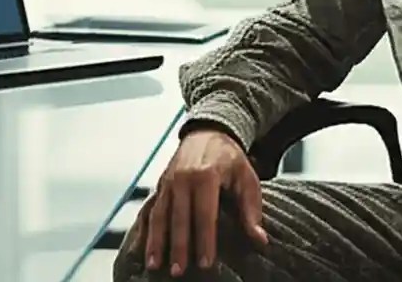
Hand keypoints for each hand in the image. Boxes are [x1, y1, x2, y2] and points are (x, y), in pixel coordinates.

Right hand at [127, 128, 269, 276]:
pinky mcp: (159, 185)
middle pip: (179, 218)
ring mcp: (167, 181)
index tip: (206, 263)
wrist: (207, 133)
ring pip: (159, 215)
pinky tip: (142, 248)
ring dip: (156, 241)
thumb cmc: (230, 159)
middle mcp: (182, 178)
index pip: (205, 214)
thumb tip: (260, 240)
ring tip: (154, 265)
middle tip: (178, 271)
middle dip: (178, 246)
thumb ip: (251, 211)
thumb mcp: (247, 179)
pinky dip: (145, 229)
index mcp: (206, 175)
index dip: (205, 240)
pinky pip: (149, 209)